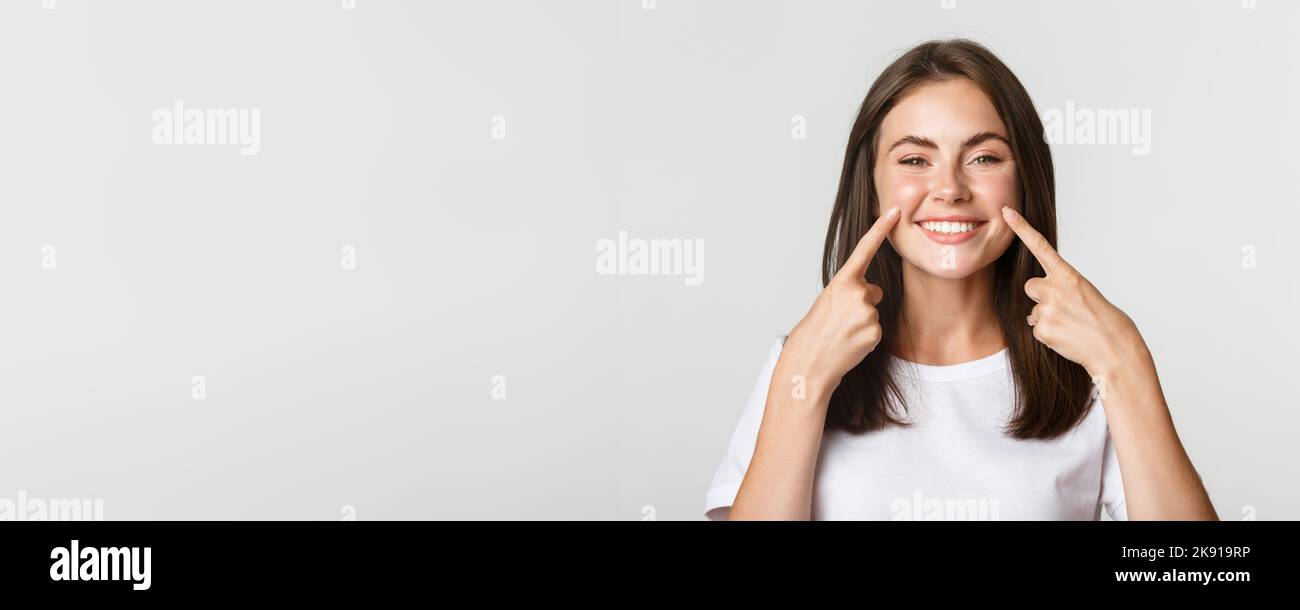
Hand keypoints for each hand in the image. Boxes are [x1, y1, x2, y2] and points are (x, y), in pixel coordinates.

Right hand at [783, 206, 900, 390]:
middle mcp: (857, 293)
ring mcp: (868, 313)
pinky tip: (849, 344)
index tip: (894, 212)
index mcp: (841, 282)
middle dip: (862, 303)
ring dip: (862, 323)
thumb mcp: (827, 302)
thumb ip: (850, 291)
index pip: (864, 250)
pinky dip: (865, 338)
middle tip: (840, 320)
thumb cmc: (814, 333)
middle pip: (873, 292)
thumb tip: (872, 294)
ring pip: (874, 312)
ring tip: (842, 334)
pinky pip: (876, 330)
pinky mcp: (875, 332)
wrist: (809, 363)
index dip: (881, 229)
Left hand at [1001, 206, 1142, 376]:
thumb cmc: (1104, 321)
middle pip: (1031, 286)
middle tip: (1065, 309)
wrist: (1114, 349)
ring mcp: (1047, 309)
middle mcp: (1055, 288)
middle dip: (1041, 296)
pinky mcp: (1042, 329)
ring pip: (1034, 311)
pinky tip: (1067, 337)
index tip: (1007, 212)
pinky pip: (1036, 329)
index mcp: (1069, 275)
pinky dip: (1049, 335)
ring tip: (1071, 326)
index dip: (1021, 228)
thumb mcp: (1085, 295)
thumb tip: (1035, 310)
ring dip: (1048, 318)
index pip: (1040, 247)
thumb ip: (1061, 291)